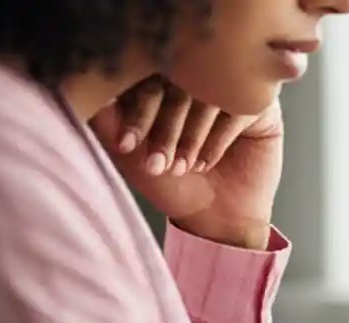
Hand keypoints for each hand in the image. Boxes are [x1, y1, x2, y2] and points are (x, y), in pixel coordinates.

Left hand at [91, 76, 284, 249]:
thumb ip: (107, 118)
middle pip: (180, 83)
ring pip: (209, 95)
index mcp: (165, 83)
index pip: (147, 77)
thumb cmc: (174, 185)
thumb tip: (87, 85)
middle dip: (165, 128)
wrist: (217, 219)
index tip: (127, 145)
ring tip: (182, 167)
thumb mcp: (131, 154)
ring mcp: (232, 90)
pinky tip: (206, 164)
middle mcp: (200, 80)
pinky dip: (218, 139)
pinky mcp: (261, 107)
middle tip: (158, 163)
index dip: (136, 111)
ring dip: (191, 136)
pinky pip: (239, 109)